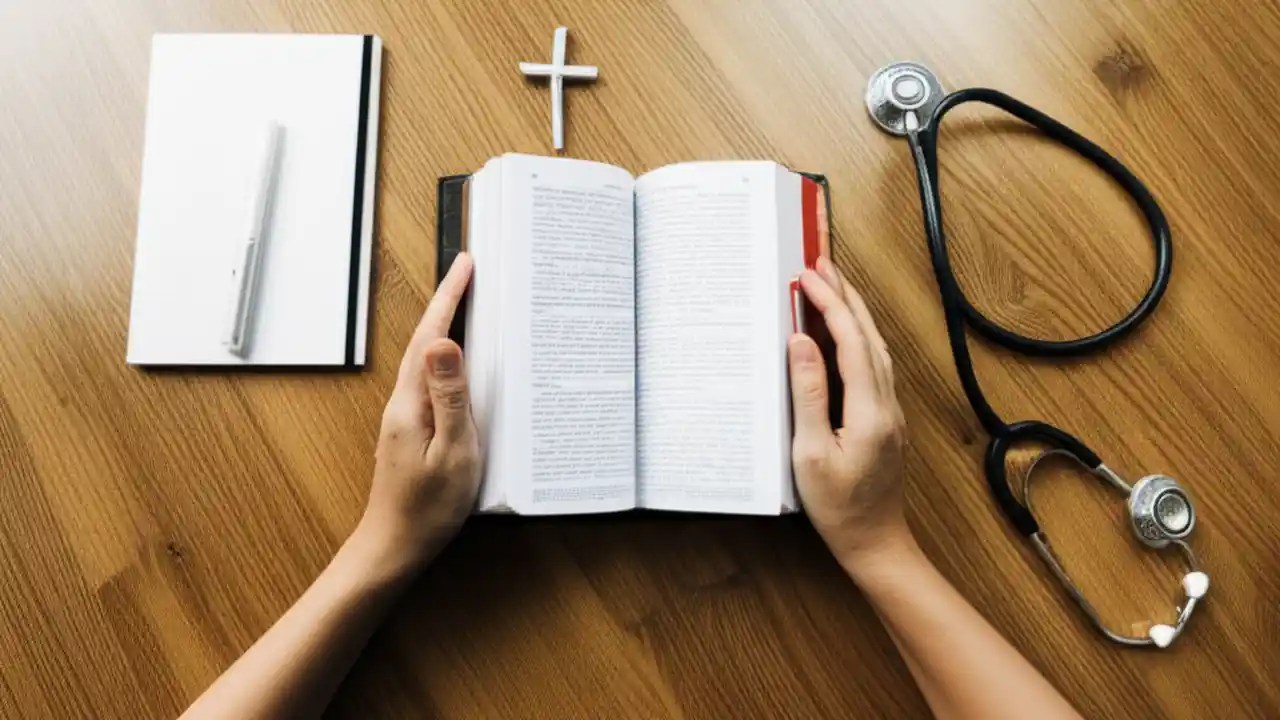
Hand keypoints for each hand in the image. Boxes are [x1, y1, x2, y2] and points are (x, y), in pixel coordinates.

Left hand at [358, 253, 479, 572]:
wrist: (393, 548)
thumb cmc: (427, 509)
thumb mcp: (451, 451)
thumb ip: (449, 396)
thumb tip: (444, 343)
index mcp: (411, 403)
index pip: (431, 336)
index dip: (449, 297)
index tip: (464, 264)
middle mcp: (403, 404)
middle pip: (426, 341)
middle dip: (448, 303)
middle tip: (470, 272)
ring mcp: (404, 418)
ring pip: (427, 360)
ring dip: (447, 329)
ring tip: (470, 304)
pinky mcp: (411, 431)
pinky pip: (432, 383)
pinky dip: (447, 361)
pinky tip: (462, 364)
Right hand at [788, 257, 912, 574]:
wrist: (876, 543)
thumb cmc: (838, 507)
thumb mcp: (809, 453)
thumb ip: (808, 394)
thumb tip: (802, 342)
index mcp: (869, 410)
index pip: (851, 340)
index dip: (831, 303)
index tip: (809, 276)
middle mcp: (887, 404)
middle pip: (870, 335)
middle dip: (846, 295)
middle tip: (822, 263)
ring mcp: (891, 411)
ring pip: (876, 347)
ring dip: (855, 313)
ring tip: (832, 286)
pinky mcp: (887, 419)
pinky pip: (875, 365)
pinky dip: (859, 337)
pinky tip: (844, 333)